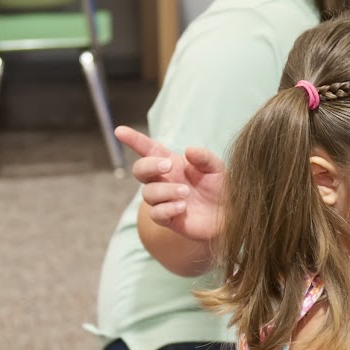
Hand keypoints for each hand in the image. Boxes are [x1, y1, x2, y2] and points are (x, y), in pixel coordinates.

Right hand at [115, 125, 225, 241]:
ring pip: (148, 193)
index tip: (120, 131)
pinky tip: (182, 207)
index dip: (133, 140)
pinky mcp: (168, 218)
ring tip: (185, 193)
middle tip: (168, 166)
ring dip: (165, 190)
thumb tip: (188, 151)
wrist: (230, 215)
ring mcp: (164, 200)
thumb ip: (204, 157)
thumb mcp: (216, 168)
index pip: (148, 149)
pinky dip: (167, 208)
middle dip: (150, 166)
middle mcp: (163, 180)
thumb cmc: (220, 188)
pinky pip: (156, 213)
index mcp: (172, 164)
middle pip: (140, 170)